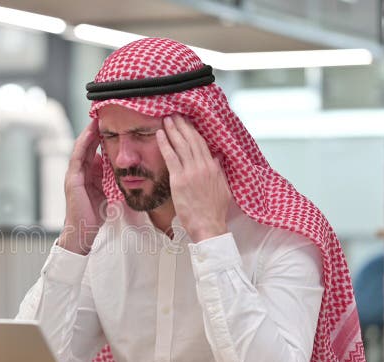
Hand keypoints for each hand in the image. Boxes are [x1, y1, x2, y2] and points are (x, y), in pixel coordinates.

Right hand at [58, 120, 105, 254]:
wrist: (84, 232)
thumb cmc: (96, 217)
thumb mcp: (107, 194)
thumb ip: (111, 181)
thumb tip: (123, 172)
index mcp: (88, 176)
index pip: (94, 152)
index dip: (100, 139)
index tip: (109, 126)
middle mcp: (79, 173)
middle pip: (86, 147)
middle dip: (93, 132)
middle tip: (102, 117)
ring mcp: (74, 175)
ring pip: (80, 148)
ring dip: (88, 134)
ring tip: (96, 120)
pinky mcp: (72, 180)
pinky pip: (77, 157)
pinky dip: (83, 144)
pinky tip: (90, 134)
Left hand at [156, 114, 231, 241]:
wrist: (209, 225)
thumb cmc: (214, 211)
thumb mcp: (222, 189)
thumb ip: (218, 172)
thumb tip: (216, 159)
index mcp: (213, 168)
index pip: (202, 144)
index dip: (193, 131)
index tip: (187, 122)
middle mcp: (203, 166)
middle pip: (191, 140)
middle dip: (182, 125)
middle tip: (175, 114)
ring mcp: (191, 172)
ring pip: (181, 145)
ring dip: (173, 130)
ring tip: (167, 119)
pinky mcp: (179, 180)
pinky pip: (171, 157)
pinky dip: (165, 144)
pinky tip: (160, 134)